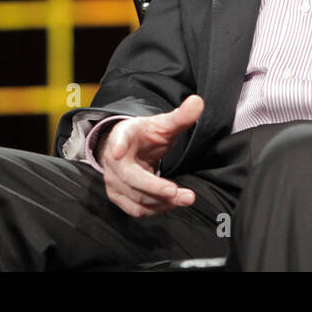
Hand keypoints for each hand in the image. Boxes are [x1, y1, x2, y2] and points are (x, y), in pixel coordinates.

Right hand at [98, 94, 202, 217]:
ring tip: (185, 198)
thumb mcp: (161, 124)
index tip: (118, 150)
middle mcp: (114, 162)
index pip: (119, 139)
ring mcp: (114, 181)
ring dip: (161, 202)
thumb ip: (180, 116)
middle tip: (176, 192)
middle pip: (131, 178)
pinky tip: (173, 203)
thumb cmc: (144, 135)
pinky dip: (156, 209)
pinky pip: (137, 209)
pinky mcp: (119, 197)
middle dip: (155, 188)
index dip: (118, 144)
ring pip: (136, 197)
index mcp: (123, 136)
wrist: (126, 149)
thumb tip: (198, 102)